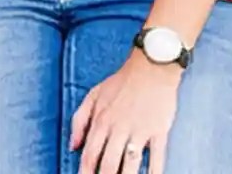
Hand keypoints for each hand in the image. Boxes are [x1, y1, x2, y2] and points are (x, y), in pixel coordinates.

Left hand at [71, 50, 181, 173]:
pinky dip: (154, 172)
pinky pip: (157, 157)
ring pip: (130, 164)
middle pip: (108, 164)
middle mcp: (118, 128)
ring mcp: (139, 130)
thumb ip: (79, 120)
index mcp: (101, 121)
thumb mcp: (93, 96)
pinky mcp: (159, 131)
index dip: (84, 173)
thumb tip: (72, 146)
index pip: (89, 155)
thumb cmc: (121, 82)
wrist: (151, 67)